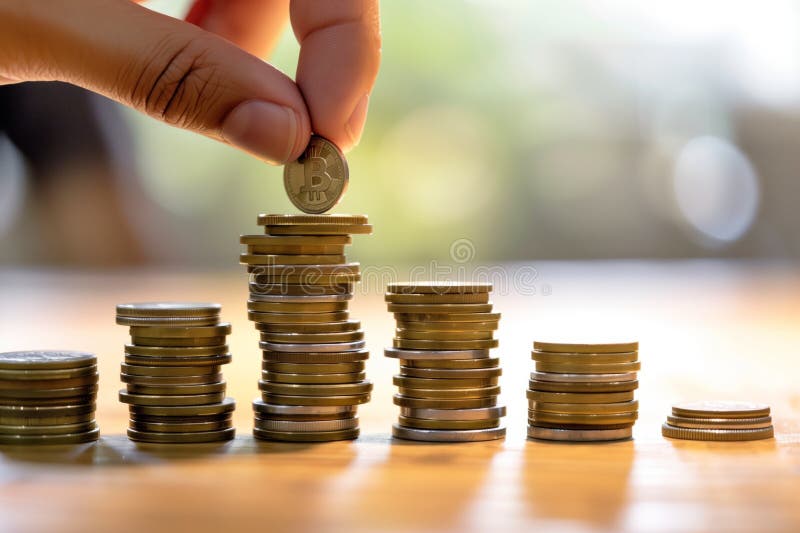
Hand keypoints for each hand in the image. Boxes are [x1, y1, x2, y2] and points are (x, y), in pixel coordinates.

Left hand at [0, 0, 380, 163]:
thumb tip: (287, 135)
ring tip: (188, 70)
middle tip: (262, 121)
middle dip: (290, 45)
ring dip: (240, 32)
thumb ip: (168, 70)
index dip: (344, 42)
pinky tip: (168, 30)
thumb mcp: (29, 16)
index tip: (327, 135)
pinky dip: (202, 11)